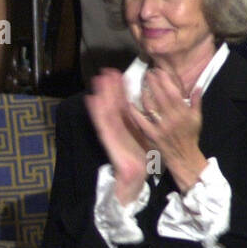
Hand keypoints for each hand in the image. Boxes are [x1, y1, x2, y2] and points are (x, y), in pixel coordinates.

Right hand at [85, 70, 147, 202]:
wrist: (135, 176)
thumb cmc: (142, 157)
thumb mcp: (148, 135)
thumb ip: (148, 121)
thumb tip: (154, 107)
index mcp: (128, 124)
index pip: (124, 103)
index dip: (121, 89)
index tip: (120, 74)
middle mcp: (118, 125)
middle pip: (112, 103)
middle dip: (110, 88)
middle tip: (107, 71)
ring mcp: (110, 131)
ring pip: (105, 109)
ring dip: (101, 94)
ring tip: (98, 79)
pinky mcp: (107, 138)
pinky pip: (101, 122)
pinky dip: (95, 111)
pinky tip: (91, 99)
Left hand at [125, 68, 206, 192]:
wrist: (184, 157)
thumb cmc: (190, 137)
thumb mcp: (197, 119)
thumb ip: (196, 102)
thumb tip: (198, 86)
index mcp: (183, 113)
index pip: (173, 92)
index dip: (165, 80)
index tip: (159, 71)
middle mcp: (172, 118)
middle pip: (160, 96)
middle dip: (153, 82)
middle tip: (147, 73)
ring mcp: (160, 127)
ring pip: (150, 106)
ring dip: (144, 93)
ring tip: (140, 84)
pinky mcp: (151, 134)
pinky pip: (140, 121)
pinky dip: (134, 111)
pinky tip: (129, 102)